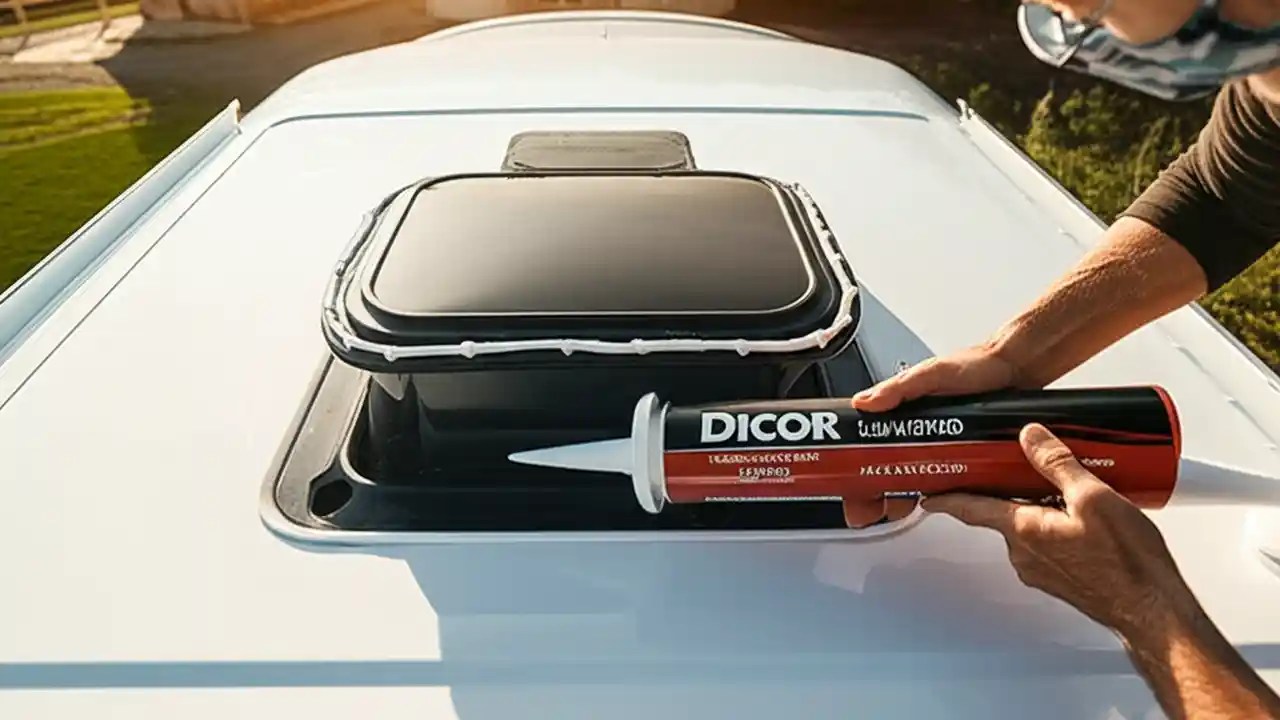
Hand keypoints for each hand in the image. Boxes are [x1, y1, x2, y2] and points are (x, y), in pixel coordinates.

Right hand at [841, 344, 1022, 527]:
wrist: (1019, 370)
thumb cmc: (977, 365)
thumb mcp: (931, 374)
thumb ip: (900, 388)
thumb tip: (865, 403)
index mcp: (906, 414)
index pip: (872, 447)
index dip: (858, 471)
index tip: (851, 491)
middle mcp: (923, 433)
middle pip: (889, 470)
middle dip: (876, 494)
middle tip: (871, 511)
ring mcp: (947, 448)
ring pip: (917, 479)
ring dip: (904, 497)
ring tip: (897, 510)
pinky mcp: (972, 458)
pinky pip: (952, 483)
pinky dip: (942, 496)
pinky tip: (937, 503)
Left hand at [922, 423, 1195, 635]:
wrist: (1154, 612)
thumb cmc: (1128, 564)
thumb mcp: (1093, 498)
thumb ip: (1057, 464)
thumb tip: (1031, 438)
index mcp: (1023, 531)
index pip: (971, 509)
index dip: (946, 497)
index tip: (928, 491)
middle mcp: (1025, 554)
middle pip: (1002, 511)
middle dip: (1008, 487)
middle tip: (1020, 463)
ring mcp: (1042, 569)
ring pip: (1027, 525)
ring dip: (1037, 503)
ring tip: (1068, 485)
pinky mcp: (1062, 577)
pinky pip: (1046, 541)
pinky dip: (1054, 522)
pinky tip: (1083, 513)